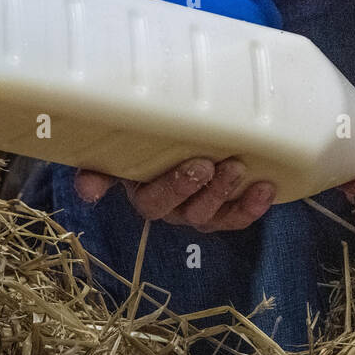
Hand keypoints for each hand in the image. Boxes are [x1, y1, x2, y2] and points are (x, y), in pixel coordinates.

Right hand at [73, 157, 275, 231]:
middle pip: (183, 210)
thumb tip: (87, 189)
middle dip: (199, 188)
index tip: (195, 165)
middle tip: (211, 164)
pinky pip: (237, 217)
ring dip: (226, 194)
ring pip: (210, 215)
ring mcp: (199, 212)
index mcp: (142, 192)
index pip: (151, 201)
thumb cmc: (146, 140)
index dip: (173, 187)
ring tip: (240, 168)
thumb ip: (101, 163)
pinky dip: (252, 207)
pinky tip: (266, 188)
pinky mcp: (225, 211)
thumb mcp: (120, 147)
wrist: (180, 137)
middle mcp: (170, 208)